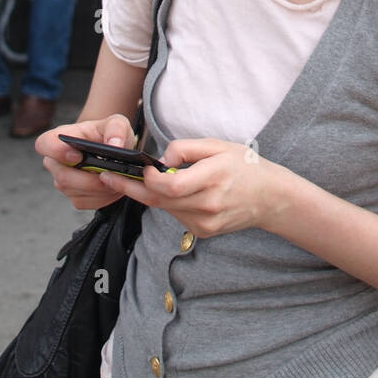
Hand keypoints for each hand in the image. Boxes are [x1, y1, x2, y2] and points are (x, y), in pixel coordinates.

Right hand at [36, 112, 136, 211]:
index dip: (57, 152)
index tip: (79, 156)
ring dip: (100, 188)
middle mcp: (56, 161)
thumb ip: (116, 129)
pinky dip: (102, 197)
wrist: (115, 152)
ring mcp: (62, 181)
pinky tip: (112, 186)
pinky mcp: (74, 196)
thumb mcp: (117, 123)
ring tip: (116, 177)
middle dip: (90, 179)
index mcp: (61, 137)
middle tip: (111, 173)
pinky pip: (84, 202)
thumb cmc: (110, 134)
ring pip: (75, 192)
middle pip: (62, 176)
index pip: (44, 144)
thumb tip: (114, 145)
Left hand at [99, 138, 286, 238]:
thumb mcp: (219, 145)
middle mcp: (207, 205)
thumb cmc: (245, 166)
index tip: (134, 170)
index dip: (148, 180)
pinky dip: (169, 203)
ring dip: (150, 195)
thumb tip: (161, 158)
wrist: (270, 198)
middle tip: (107, 177)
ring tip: (138, 180)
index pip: (170, 186)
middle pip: (159, 200)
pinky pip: (175, 215)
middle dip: (131, 189)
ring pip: (165, 209)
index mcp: (212, 179)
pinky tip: (174, 192)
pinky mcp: (203, 232)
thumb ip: (187, 148)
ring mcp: (205, 223)